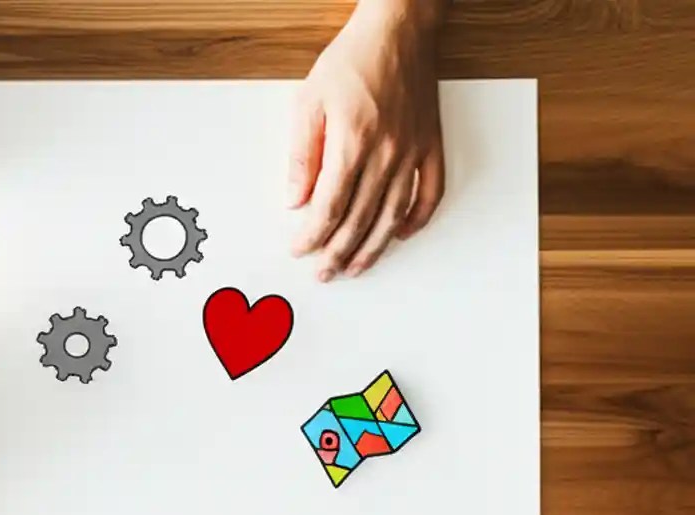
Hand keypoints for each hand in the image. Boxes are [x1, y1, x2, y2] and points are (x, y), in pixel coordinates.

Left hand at [287, 0, 445, 280]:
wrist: (398, 30)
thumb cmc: (351, 61)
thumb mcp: (308, 102)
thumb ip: (301, 156)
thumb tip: (295, 200)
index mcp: (351, 143)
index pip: (329, 207)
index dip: (312, 236)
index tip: (299, 250)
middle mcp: (386, 153)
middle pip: (360, 219)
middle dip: (338, 253)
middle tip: (324, 272)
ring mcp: (413, 151)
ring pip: (393, 215)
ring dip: (373, 247)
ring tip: (357, 267)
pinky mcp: (431, 144)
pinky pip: (430, 192)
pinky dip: (417, 219)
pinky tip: (401, 234)